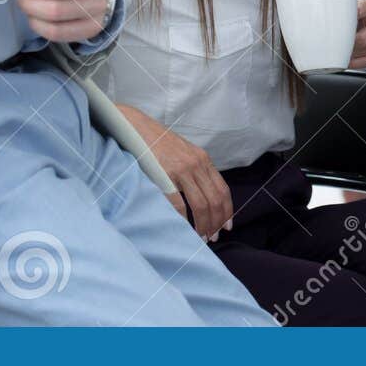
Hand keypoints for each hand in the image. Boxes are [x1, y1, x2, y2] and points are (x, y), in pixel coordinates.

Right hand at [119, 103, 232, 240]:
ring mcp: (182, 169)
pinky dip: (184, 221)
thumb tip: (204, 195)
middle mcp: (197, 164)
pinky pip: (179, 205)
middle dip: (216, 222)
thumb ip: (195, 170)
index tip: (227, 226)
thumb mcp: (184, 153)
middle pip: (215, 200)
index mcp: (203, 159)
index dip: (228, 210)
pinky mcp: (165, 175)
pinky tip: (184, 230)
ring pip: (201, 205)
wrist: (137, 128)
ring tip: (201, 238)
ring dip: (203, 225)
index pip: (223, 189)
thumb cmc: (159, 143)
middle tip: (213, 238)